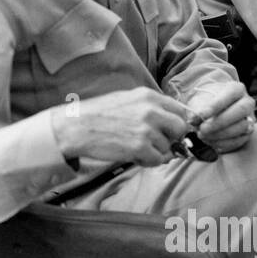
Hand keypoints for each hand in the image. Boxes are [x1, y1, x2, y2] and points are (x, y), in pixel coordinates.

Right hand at [51, 88, 190, 167]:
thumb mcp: (126, 99)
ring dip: (156, 152)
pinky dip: (148, 161)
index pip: (180, 109)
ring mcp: (147, 129)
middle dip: (172, 138)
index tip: (171, 131)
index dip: (177, 122)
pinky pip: (157, 160)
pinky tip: (134, 156)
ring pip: (168, 147)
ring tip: (136, 148)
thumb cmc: (98, 114)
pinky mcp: (140, 147)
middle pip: (180, 128)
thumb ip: (149, 107)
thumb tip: (170, 120)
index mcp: (148, 96)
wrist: (76, 126)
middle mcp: (151, 110)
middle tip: (157, 142)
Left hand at [188, 81, 256, 154]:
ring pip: (241, 127)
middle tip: (202, 129)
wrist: (212, 109)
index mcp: (237, 89)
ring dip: (220, 134)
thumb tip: (194, 120)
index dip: (216, 105)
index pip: (231, 94)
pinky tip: (209, 141)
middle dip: (219, 122)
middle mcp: (247, 102)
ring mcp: (250, 119)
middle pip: (240, 110)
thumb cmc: (206, 102)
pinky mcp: (247, 134)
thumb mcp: (199, 100)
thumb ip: (197, 109)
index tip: (201, 115)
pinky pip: (239, 141)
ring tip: (202, 135)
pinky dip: (223, 143)